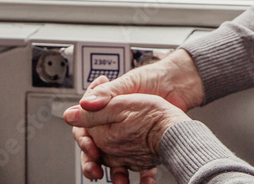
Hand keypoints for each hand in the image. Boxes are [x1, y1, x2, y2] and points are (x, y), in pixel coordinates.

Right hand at [70, 49, 203, 182]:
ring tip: (120, 181)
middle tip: (94, 171)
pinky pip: (142, 166)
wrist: (179, 87)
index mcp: (105, 109)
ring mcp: (130, 138)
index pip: (85, 127)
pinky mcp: (146, 147)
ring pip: (115, 162)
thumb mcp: (125, 84)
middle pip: (96, 149)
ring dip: (115, 174)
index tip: (89, 146)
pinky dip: (143, 177)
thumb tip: (74, 111)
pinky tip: (145, 182)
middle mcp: (114, 126)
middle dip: (92, 162)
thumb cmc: (152, 80)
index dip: (83, 139)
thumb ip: (102, 98)